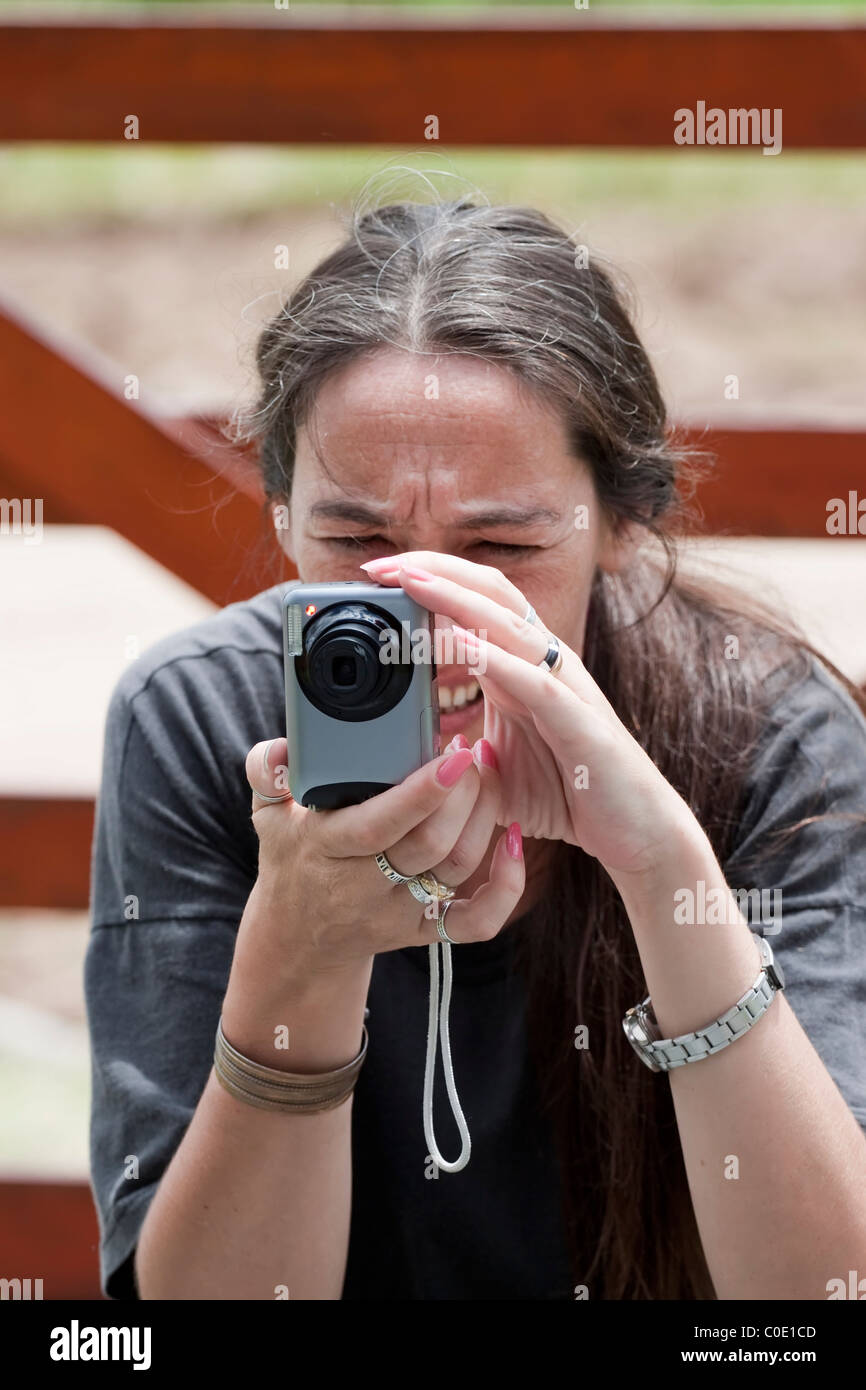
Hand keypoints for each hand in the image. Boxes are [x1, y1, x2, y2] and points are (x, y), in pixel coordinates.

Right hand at [242, 736, 524, 975]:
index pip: (379, 825)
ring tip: (487, 770)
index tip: (453, 755)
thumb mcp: (268, 815)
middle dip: (464, 795)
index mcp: (327, 849)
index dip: (421, 793)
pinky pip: (477, 921)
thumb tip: (280, 750)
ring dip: (484, 816)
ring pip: (458, 868)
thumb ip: (265, 773)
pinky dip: (506, 887)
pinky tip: (514, 840)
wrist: (299, 940)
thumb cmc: (291, 861)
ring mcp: (401, 911)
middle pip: (430, 844)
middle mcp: (366, 886)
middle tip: (473, 750)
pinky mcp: (428, 931)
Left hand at [361, 552, 699, 880]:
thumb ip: (453, 751)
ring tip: (409, 584)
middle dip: (432, 571)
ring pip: (508, 623)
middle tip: (378, 566)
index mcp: (521, 664)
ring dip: (455, 599)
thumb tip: (406, 752)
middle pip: (488, 591)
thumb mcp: (492, 766)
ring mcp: (564, 687)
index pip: (474, 600)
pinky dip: (495, 660)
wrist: (634, 832)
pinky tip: (458, 647)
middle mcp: (544, 662)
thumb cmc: (567, 793)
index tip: (376, 575)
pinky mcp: (580, 722)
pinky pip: (535, 682)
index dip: (428, 579)